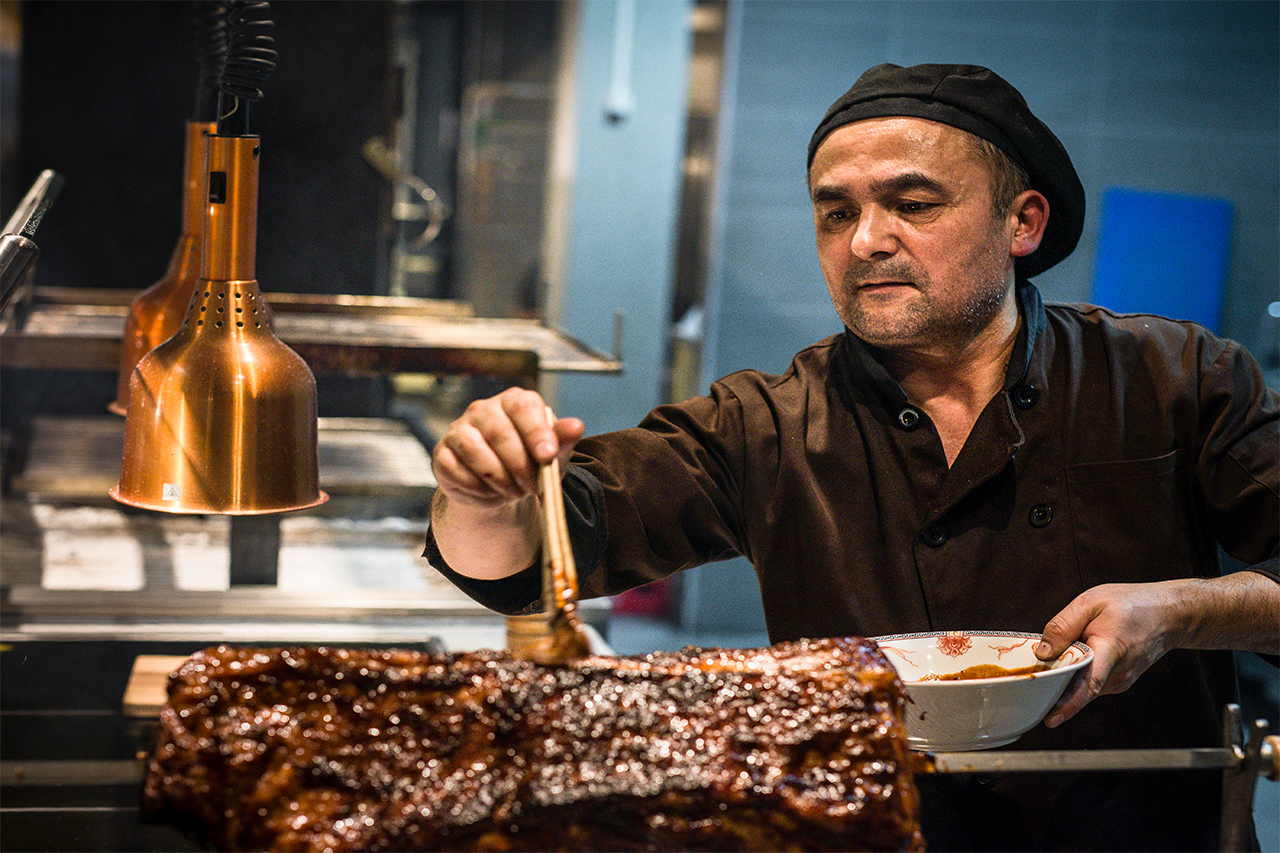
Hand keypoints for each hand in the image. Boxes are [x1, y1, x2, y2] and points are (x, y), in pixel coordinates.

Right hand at [431, 387, 584, 509]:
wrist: (503, 487)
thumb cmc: (530, 462)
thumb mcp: (552, 454)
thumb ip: (563, 439)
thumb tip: (576, 426)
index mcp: (514, 401)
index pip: (523, 406)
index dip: (536, 431)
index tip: (548, 455)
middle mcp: (483, 409)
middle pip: (499, 431)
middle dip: (519, 465)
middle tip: (531, 486)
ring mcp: (459, 429)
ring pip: (473, 449)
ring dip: (497, 477)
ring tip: (513, 491)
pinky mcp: (442, 453)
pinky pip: (454, 469)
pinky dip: (475, 487)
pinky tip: (490, 493)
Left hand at [1034, 581, 1184, 727]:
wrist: (1169, 614)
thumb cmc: (1131, 605)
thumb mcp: (1091, 602)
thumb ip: (1063, 626)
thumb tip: (1042, 652)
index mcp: (1111, 650)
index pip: (1088, 683)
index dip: (1068, 704)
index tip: (1050, 719)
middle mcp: (1118, 673)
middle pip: (1078, 689)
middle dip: (1052, 690)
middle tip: (1025, 687)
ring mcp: (1120, 681)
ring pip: (1082, 687)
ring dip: (1063, 680)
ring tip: (1044, 666)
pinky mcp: (1118, 682)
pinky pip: (1090, 683)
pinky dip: (1075, 676)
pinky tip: (1067, 662)